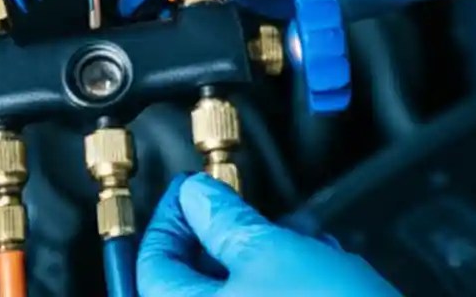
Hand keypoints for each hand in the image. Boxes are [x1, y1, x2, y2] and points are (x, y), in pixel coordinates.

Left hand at [138, 174, 399, 296]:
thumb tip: (198, 195)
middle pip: (195, 282)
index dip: (171, 216)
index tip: (193, 190)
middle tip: (245, 211)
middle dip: (227, 238)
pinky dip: (289, 286)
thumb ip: (224, 219)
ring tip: (301, 240)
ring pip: (241, 295)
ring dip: (266, 261)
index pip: (152, 263)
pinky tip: (323, 267)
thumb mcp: (271, 252)